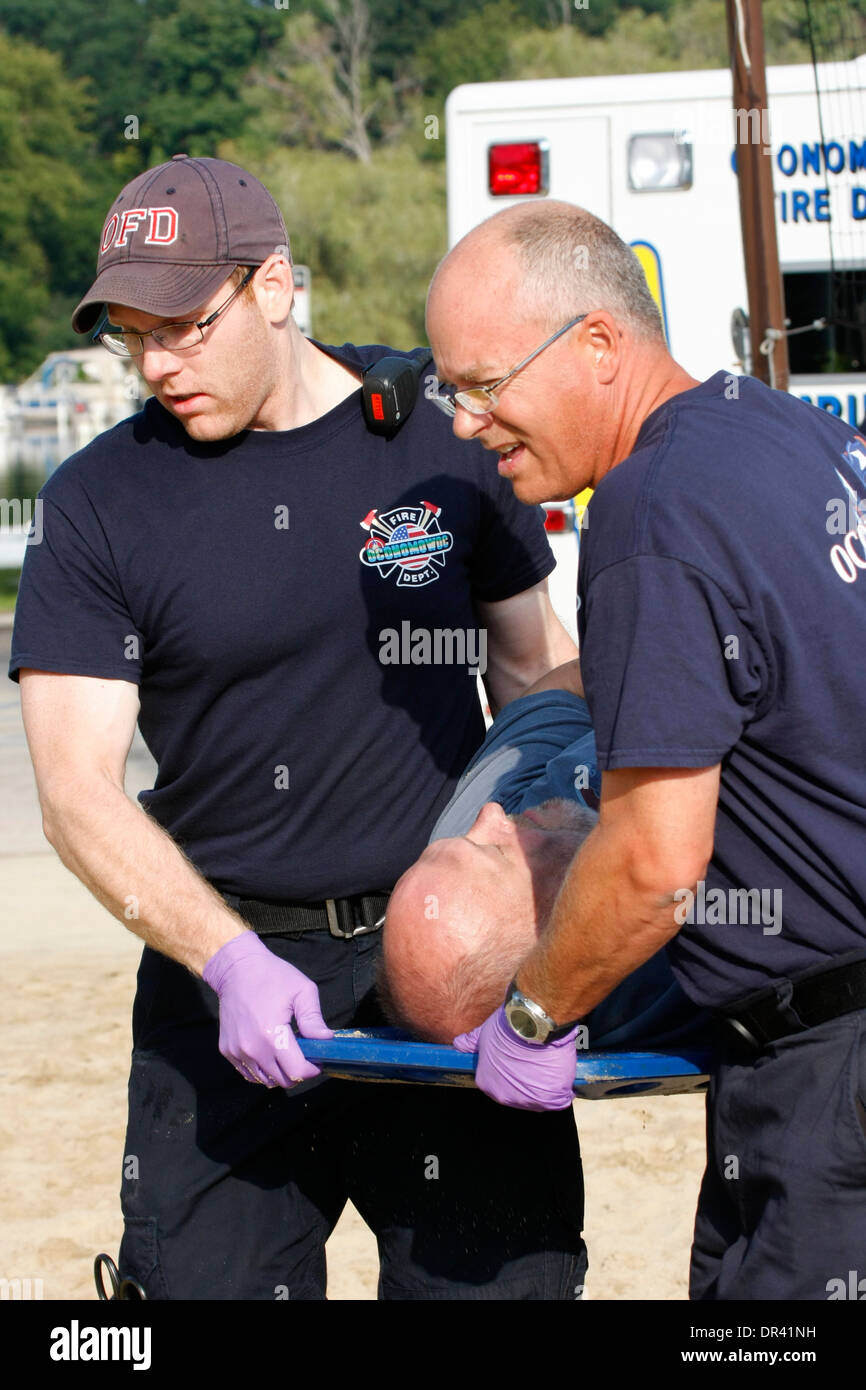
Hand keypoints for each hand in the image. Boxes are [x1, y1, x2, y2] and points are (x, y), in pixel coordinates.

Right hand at [203, 932, 333, 1087]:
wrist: (236, 969)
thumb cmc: (272, 976)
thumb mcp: (302, 991)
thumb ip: (313, 1019)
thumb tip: (327, 1039)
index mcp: (272, 1035)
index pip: (296, 1072)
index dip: (311, 1069)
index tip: (317, 1059)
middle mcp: (252, 1048)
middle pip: (282, 1080)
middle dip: (297, 1072)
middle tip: (304, 1055)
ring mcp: (237, 1051)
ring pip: (265, 1080)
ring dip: (279, 1073)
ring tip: (286, 1052)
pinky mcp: (227, 1050)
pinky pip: (248, 1073)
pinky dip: (262, 1069)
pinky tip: (269, 1052)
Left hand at [453, 1006, 577, 1110]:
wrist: (532, 1024)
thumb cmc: (506, 1028)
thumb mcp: (483, 1034)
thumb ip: (470, 1042)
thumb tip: (458, 1044)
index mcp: (488, 1085)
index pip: (502, 1086)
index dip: (513, 1072)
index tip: (521, 1061)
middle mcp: (507, 1098)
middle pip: (522, 1095)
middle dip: (530, 1081)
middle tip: (536, 1062)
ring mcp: (530, 1101)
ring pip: (542, 1098)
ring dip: (546, 1085)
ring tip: (549, 1065)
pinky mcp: (553, 1097)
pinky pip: (561, 1099)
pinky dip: (564, 1089)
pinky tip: (561, 1074)